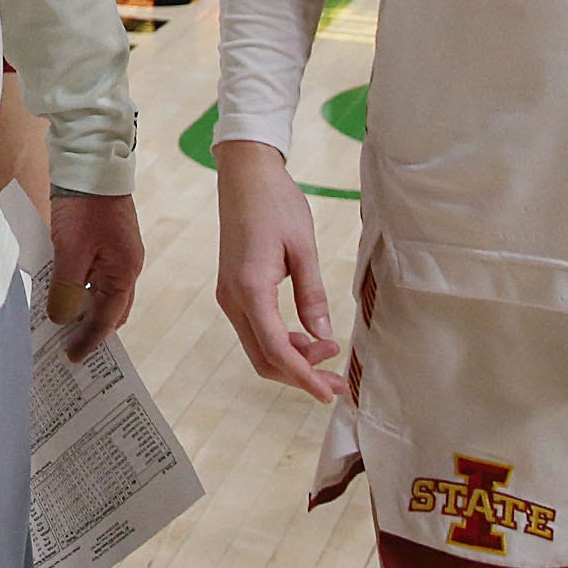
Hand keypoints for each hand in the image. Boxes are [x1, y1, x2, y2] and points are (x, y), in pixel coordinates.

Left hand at [48, 191, 143, 358]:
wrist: (91, 161)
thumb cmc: (84, 205)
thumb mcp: (70, 250)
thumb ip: (66, 288)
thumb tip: (62, 318)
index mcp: (125, 272)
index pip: (107, 319)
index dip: (88, 340)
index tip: (71, 357)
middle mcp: (126, 266)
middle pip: (109, 308)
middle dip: (89, 329)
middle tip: (65, 346)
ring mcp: (116, 253)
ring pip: (99, 291)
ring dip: (82, 307)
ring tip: (59, 324)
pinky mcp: (103, 240)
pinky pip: (91, 273)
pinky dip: (77, 287)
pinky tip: (58, 291)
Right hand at [212, 139, 344, 399]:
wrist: (245, 175)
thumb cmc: (276, 203)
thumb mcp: (304, 248)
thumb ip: (313, 294)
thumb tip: (324, 335)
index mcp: (250, 288)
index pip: (277, 349)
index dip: (304, 376)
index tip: (330, 392)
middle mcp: (232, 298)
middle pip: (263, 358)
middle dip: (300, 375)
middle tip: (338, 381)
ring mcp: (229, 295)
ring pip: (258, 347)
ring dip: (292, 360)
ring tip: (329, 354)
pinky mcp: (233, 289)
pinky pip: (255, 329)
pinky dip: (281, 342)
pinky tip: (308, 336)